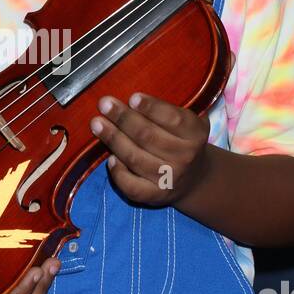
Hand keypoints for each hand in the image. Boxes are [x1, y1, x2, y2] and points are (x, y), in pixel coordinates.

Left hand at [89, 91, 211, 206]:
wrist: (194, 179)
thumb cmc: (181, 141)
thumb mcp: (185, 123)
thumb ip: (165, 111)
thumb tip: (129, 100)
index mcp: (195, 133)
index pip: (173, 119)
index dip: (152, 108)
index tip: (132, 98)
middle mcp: (186, 157)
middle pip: (148, 136)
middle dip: (123, 118)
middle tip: (104, 104)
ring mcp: (171, 178)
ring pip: (135, 158)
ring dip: (113, 139)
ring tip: (97, 124)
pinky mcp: (157, 196)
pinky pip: (132, 185)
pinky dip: (119, 172)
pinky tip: (110, 159)